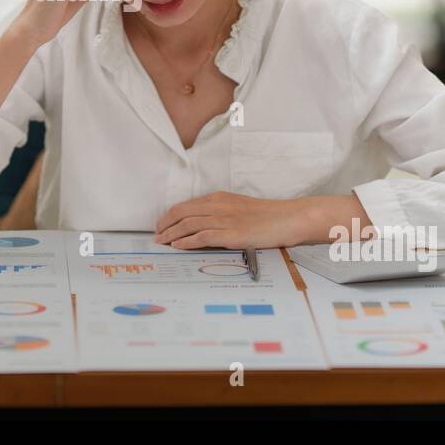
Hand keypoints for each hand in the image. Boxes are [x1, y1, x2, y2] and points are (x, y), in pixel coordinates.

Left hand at [153, 191, 310, 249]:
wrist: (288, 218)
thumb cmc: (266, 216)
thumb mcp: (238, 208)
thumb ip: (220, 213)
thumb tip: (201, 225)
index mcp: (219, 198)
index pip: (186, 205)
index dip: (170, 216)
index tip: (161, 225)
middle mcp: (219, 206)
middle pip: (182, 212)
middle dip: (165, 224)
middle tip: (156, 235)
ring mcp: (225, 220)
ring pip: (189, 224)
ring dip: (171, 234)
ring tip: (161, 242)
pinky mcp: (232, 234)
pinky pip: (203, 237)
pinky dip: (187, 241)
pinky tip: (177, 246)